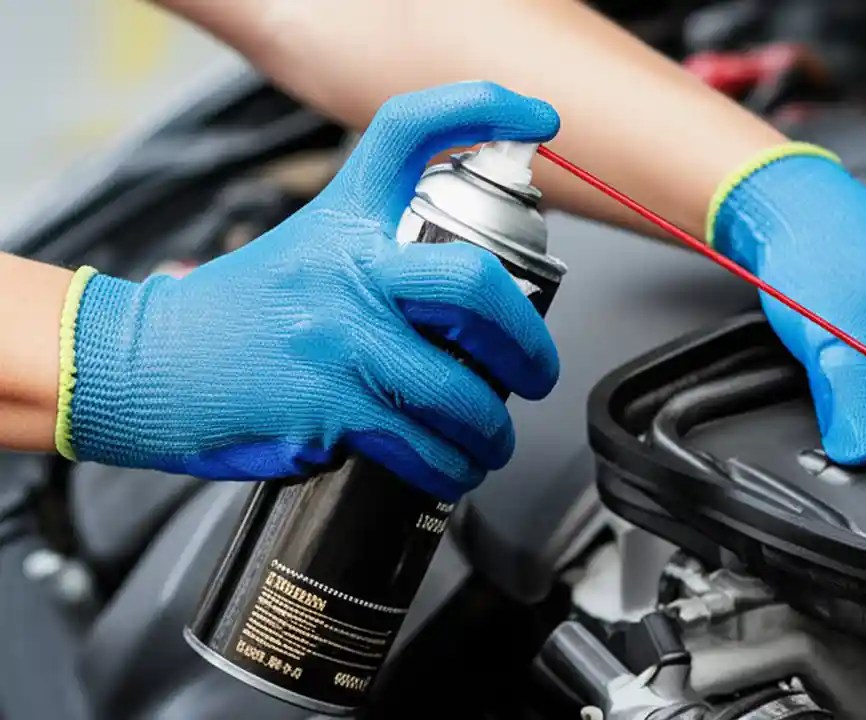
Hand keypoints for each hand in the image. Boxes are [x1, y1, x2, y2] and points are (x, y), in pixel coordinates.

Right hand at [59, 82, 559, 500]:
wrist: (141, 367)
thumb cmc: (231, 314)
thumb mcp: (306, 251)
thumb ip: (380, 255)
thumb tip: (471, 298)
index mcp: (343, 221)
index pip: (411, 132)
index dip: (482, 110)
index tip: (536, 119)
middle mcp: (347, 270)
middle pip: (475, 282)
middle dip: (527, 343)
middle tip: (536, 372)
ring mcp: (338, 339)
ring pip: (458, 390)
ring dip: (491, 432)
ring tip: (491, 442)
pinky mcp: (327, 407)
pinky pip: (419, 446)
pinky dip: (448, 468)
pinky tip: (450, 468)